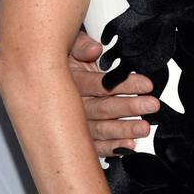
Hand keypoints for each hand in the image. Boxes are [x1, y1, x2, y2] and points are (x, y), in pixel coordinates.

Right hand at [69, 28, 159, 156]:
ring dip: (124, 130)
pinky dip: (112, 148)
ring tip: (143, 128)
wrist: (43, 82)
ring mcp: (74, 123)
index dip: (124, 84)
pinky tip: (128, 146)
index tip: (146, 84)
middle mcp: (71, 105)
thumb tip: (94, 49)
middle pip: (101, 108)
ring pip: (99, 129)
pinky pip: (95, 146)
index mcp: (70, 82)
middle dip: (129, 107)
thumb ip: (81, 46)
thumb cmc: (62, 64)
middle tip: (151, 104)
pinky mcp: (79, 138)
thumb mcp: (69, 47)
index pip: (100, 84)